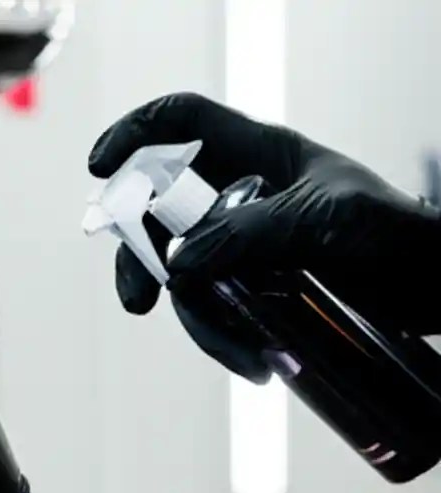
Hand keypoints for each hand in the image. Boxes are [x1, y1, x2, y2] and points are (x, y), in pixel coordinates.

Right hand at [90, 93, 440, 378]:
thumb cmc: (399, 234)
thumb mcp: (323, 221)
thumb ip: (246, 234)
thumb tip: (177, 266)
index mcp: (258, 155)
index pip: (179, 122)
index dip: (133, 135)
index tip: (98, 170)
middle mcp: (241, 196)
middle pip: (158, 214)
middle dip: (141, 260)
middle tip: (141, 300)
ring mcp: (245, 245)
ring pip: (183, 278)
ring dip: (200, 323)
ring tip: (246, 357)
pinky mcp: (257, 290)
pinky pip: (215, 312)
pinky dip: (227, 341)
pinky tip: (260, 364)